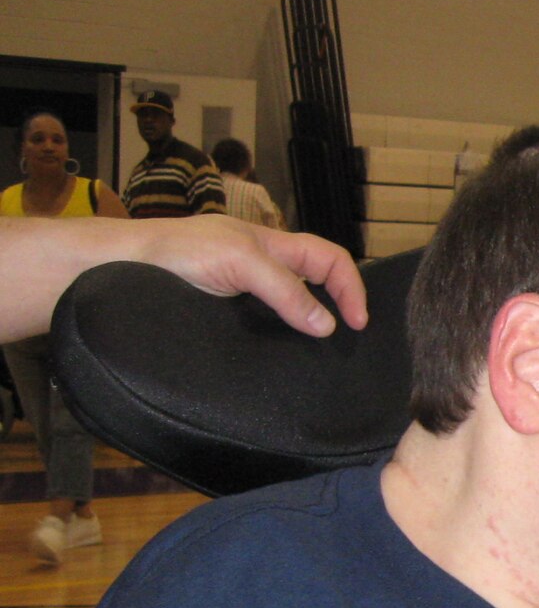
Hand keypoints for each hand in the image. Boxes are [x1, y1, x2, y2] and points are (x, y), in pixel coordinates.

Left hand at [135, 215, 367, 336]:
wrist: (112, 271)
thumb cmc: (171, 255)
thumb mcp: (237, 262)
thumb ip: (284, 290)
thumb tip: (327, 325)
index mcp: (267, 244)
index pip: (327, 259)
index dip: (349, 286)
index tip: (357, 324)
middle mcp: (256, 268)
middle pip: (312, 285)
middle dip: (335, 309)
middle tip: (343, 345)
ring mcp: (238, 294)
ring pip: (286, 311)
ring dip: (304, 332)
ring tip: (314, 359)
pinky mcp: (221, 318)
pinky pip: (260, 330)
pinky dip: (276, 345)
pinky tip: (276, 362)